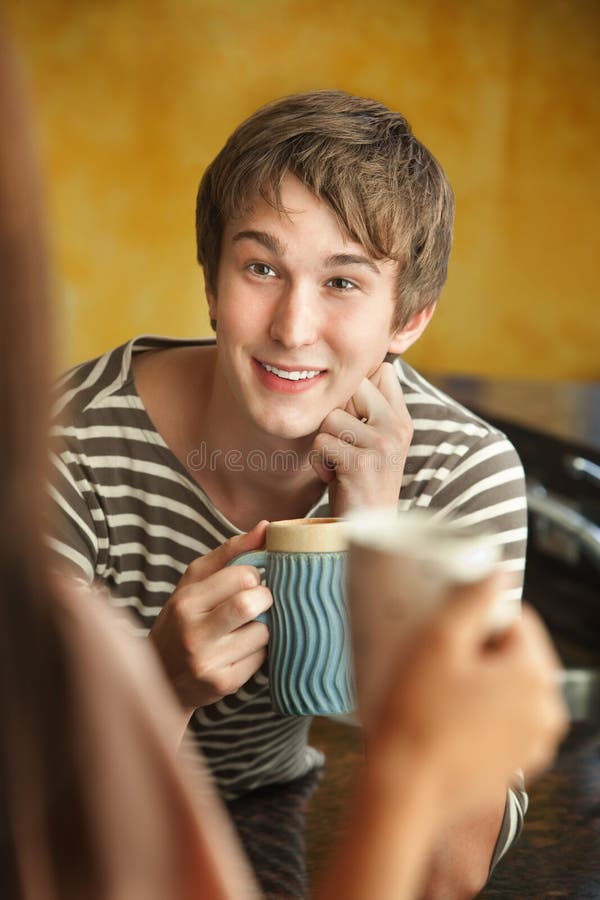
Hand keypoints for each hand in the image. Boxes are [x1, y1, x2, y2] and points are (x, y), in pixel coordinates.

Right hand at [149, 521, 272, 710]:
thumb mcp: (194, 582)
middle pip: (252, 605)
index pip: (242, 576)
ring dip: (264, 626)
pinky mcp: (224, 684)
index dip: (254, 575)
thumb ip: (230, 552)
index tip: (249, 580)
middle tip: (259, 600)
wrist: (161, 678)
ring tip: (247, 625)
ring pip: (263, 632)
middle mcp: (194, 633)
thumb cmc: (182, 619)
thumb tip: (267, 527)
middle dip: (265, 598)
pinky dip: (259, 649)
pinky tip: (242, 647)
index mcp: (186, 602)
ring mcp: (209, 662)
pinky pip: (262, 658)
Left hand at [311, 362, 412, 515]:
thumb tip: (351, 370)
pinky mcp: (362, 463)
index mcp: (402, 419)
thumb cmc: (360, 482)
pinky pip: (321, 443)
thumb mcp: (372, 441)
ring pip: (330, 418)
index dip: (356, 390)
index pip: (380, 371)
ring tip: (340, 464)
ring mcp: (382, 445)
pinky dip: (320, 463)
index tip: (357, 420)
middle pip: (351, 387)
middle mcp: (397, 428)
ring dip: (325, 444)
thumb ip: (367, 410)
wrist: (366, 530)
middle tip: (346, 445)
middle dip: (336, 416)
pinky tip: (335, 478)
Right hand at [371, 576, 567, 824]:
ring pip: (510, 687)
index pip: (518, 619)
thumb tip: (499, 572)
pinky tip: (445, 718)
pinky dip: (481, 712)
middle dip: (481, 649)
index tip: (444, 631)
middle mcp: (546, 711)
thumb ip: (472, 598)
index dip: (478, 616)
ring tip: (438, 690)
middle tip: (437, 661)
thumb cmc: (415, 717)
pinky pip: (503, 719)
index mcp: (534, 675)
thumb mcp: (438, 640)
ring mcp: (534, 743)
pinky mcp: (516, 765)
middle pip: (518, 654)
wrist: (403, 792)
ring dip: (481, 680)